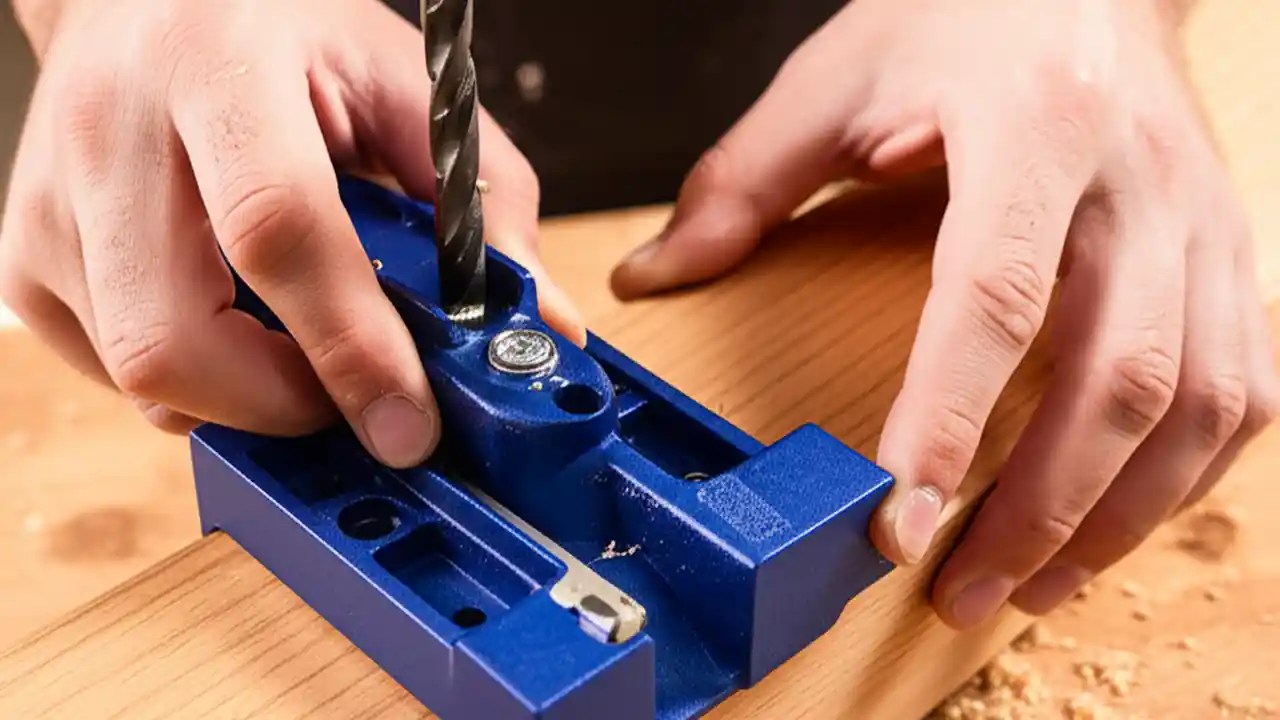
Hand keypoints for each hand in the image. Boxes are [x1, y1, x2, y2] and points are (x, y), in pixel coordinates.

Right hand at [1, 0, 584, 467]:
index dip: (347, 344)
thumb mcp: (406, 89)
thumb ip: (482, 204)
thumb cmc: (284, 39)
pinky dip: (193, 384)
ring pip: (142, 376)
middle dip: (286, 405)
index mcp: (220, 68)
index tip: (409, 422)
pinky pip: (111, 375)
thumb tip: (542, 321)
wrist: (143, 1)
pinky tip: (234, 331)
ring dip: (245, 398)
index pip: (277, 228)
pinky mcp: (26, 260)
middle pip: (176, 338)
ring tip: (298, 346)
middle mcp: (112, 133)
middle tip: (354, 394)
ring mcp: (51, 204)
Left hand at [610, 0, 1278, 625]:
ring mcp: (1203, 221)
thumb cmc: (962, 15)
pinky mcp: (1231, 251)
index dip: (947, 421)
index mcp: (1032, 128)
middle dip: (1039, 509)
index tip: (897, 521)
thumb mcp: (838, 76)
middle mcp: (1137, 182)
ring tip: (1034, 587)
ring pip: (1198, 403)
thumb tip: (652, 276)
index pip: (995, 298)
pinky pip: (1247, 386)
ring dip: (1119, 517)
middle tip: (959, 589)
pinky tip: (1122, 517)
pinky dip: (1189, 473)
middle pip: (1116, 377)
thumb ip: (743, 182)